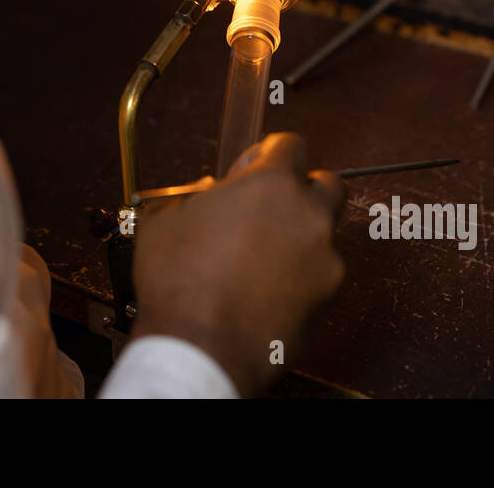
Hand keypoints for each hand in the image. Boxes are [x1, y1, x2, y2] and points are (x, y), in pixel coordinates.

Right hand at [129, 132, 346, 395]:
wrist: (199, 349)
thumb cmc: (180, 284)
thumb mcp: (166, 220)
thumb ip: (196, 195)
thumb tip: (207, 195)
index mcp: (271, 185)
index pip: (290, 145)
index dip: (267, 153)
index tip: (252, 169)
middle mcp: (308, 216)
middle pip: (327, 184)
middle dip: (302, 190)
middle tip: (269, 207)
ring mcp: (324, 259)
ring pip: (323, 234)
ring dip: (299, 237)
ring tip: (260, 257)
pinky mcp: (327, 298)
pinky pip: (318, 275)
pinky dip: (299, 277)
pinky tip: (266, 289)